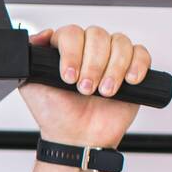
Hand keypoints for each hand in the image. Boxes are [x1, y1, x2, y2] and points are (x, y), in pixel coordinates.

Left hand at [18, 25, 152, 148]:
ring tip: (104, 92)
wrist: (78, 138)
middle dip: (93, 65)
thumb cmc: (56, 115)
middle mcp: (88, 51)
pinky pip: (141, 53)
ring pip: (120, 43)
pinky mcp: (131, 68)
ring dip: (113, 69)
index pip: (72, 34)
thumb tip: (39, 37)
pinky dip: (136, 66)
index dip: (72, 53)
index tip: (68, 77)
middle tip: (85, 89)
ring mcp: (111, 58)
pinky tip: (128, 81)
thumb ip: (31, 59)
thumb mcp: (32, 86)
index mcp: (65, 51)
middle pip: (97, 35)